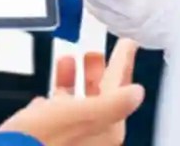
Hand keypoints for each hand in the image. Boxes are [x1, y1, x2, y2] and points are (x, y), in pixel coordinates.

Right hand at [0, 39, 143, 145]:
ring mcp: (68, 139)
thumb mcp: (80, 116)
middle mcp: (90, 136)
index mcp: (104, 130)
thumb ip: (113, 103)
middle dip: (99, 72)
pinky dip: (56, 98)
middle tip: (94, 51)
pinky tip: (48, 91)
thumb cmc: (41, 140)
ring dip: (74, 80)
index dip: (123, 64)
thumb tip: (138, 92)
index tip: (128, 43)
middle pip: (100, 96)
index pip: (121, 89)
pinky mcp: (46, 138)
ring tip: (67, 58)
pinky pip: (56, 115)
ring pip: (77, 104)